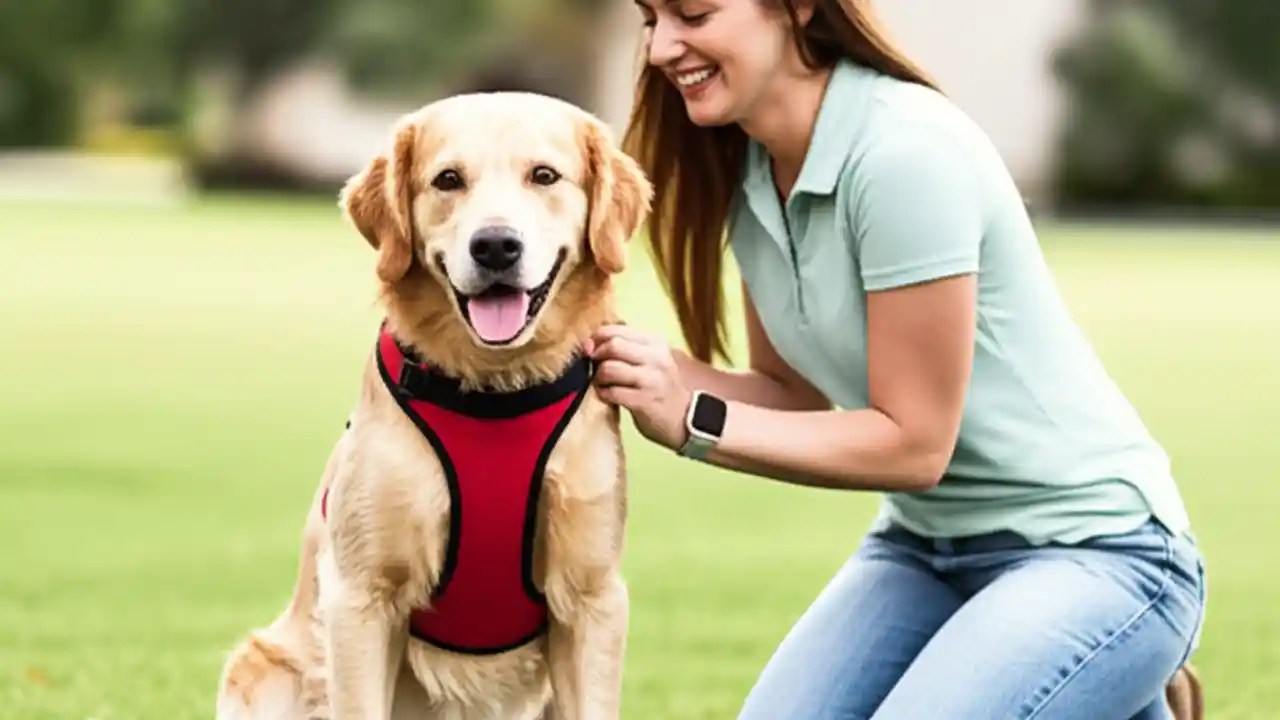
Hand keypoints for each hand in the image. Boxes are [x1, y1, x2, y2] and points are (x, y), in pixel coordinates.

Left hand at [585, 324, 691, 450]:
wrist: (685, 418)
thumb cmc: (661, 387)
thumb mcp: (651, 360)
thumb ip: (626, 348)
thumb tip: (589, 343)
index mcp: (656, 343)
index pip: (617, 330)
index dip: (597, 337)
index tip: (591, 348)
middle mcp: (656, 358)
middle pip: (613, 345)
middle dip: (597, 356)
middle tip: (596, 367)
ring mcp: (652, 380)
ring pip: (610, 368)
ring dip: (599, 377)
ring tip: (603, 383)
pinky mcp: (644, 401)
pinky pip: (612, 392)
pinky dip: (604, 394)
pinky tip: (608, 396)